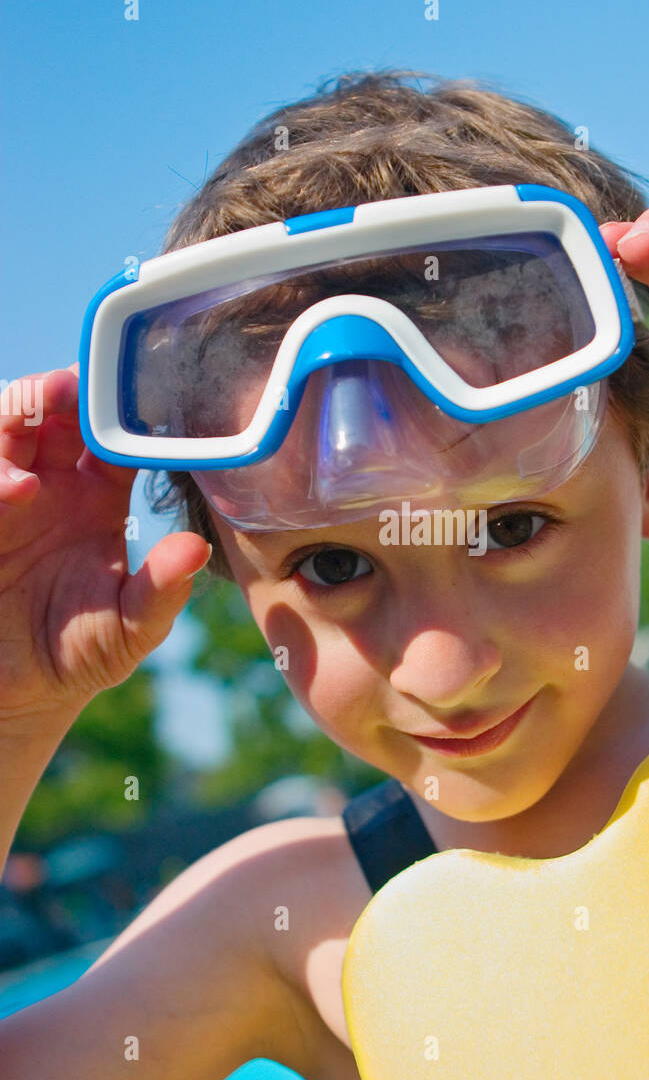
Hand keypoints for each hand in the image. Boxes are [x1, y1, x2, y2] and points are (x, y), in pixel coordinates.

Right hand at [0, 364, 210, 720]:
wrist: (18, 692)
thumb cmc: (81, 652)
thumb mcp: (130, 630)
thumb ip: (162, 591)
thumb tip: (198, 550)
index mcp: (99, 497)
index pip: (113, 436)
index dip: (122, 413)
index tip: (136, 396)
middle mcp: (52, 485)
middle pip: (54, 413)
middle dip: (61, 391)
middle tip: (71, 387)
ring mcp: (8, 494)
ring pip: (8, 428)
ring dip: (20, 410)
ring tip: (40, 417)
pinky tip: (16, 489)